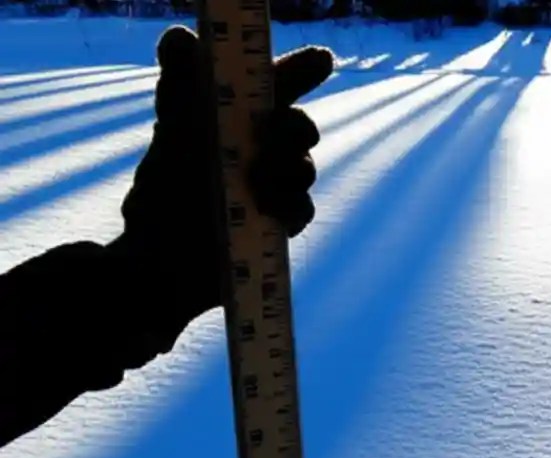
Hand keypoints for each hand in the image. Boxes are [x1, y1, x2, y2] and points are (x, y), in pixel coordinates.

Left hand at [110, 25, 332, 355]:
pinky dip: (288, 207)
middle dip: (294, 128)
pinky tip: (266, 211)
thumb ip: (179, 88)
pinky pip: (303, 208)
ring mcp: (275, 187)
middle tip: (271, 137)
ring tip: (257, 183)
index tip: (321, 60)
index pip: (277, 86)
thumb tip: (179, 37)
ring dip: (287, 170)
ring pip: (305, 167)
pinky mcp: (281, 223)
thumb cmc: (163, 194)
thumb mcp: (171, 137)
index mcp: (238, 120)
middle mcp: (261, 149)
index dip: (301, 70)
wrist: (160, 259)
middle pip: (299, 126)